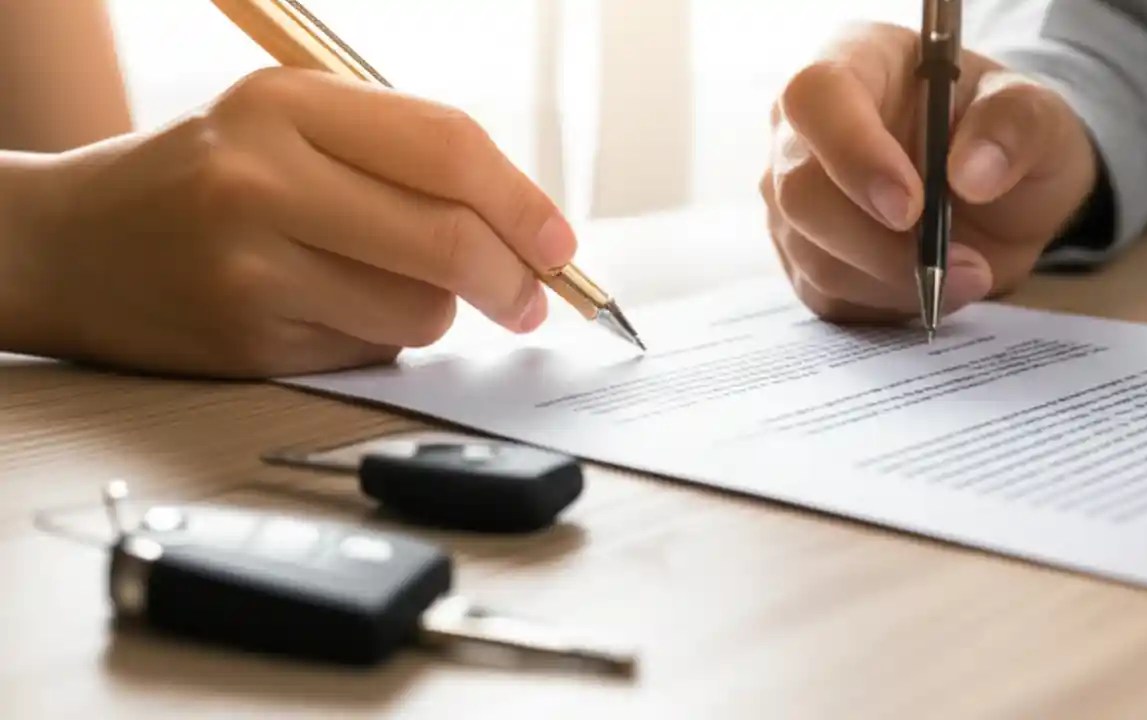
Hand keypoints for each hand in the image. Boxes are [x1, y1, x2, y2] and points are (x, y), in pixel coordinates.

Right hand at [7, 68, 573, 376]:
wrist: (70, 246)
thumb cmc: (204, 180)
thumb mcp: (289, 127)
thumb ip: (402, 156)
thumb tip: (525, 226)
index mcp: (285, 105)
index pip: (448, 150)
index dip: (523, 202)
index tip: (560, 244)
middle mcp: (263, 180)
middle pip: (447, 240)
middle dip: (512, 278)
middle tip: (530, 298)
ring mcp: (252, 267)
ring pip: (420, 311)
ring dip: (434, 310)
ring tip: (379, 284)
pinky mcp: (249, 341)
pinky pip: (372, 349)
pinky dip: (379, 336)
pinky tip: (325, 310)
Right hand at [761, 24, 1097, 321]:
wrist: (996, 193)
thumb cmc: (1002, 135)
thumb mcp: (1036, 114)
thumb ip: (1015, 125)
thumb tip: (972, 173)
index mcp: (853, 63)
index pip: (816, 97)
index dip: (852, 153)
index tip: (910, 207)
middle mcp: (803, 131)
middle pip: (799, 190)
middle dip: (878, 243)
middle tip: (961, 263)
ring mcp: (793, 199)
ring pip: (813, 254)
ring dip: (895, 280)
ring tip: (970, 275)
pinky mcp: (802, 257)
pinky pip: (826, 294)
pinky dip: (886, 303)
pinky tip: (932, 285)